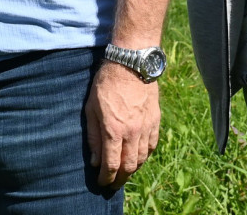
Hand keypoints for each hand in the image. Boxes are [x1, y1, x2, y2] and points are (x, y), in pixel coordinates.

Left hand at [84, 60, 160, 188]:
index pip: (111, 164)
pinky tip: (138, 156)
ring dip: (133, 169)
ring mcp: (146, 127)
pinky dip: (145, 155)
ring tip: (124, 172)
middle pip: (129, 166)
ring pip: (142, 158)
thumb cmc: (106, 84)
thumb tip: (95, 160)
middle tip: (113, 183)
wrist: (131, 64)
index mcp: (113, 130)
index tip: (102, 182)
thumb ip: (93, 137)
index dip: (106, 178)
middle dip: (120, 179)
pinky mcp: (155, 121)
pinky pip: (152, 145)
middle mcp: (132, 132)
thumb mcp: (91, 109)